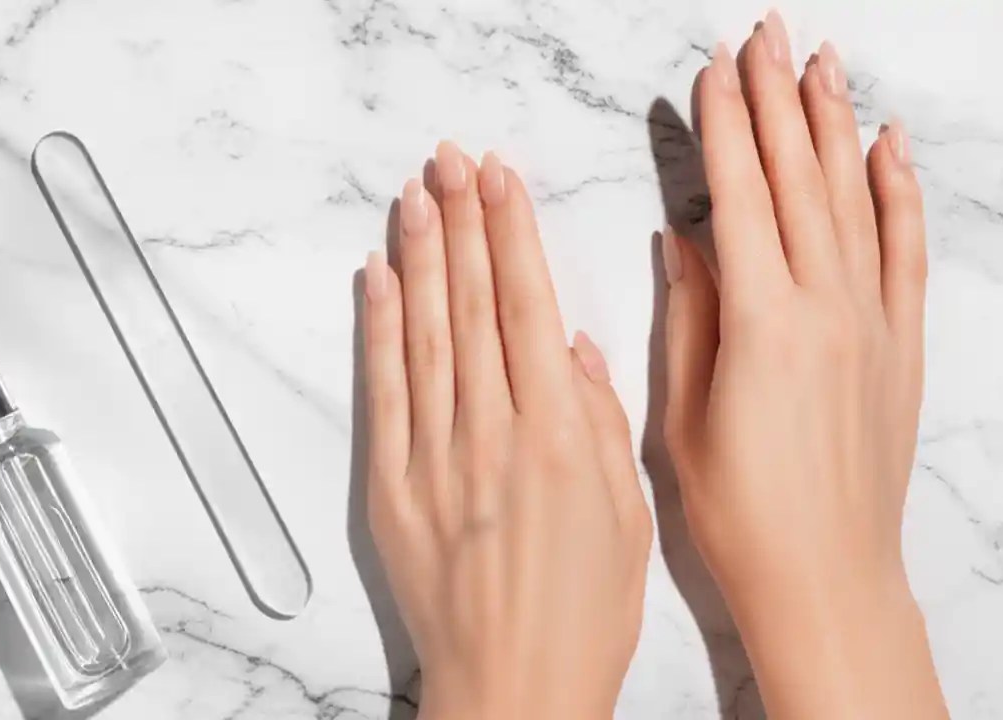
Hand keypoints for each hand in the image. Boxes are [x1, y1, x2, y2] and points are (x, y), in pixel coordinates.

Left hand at [363, 142, 651, 719]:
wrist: (515, 686)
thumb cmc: (583, 613)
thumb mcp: (626, 512)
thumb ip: (598, 420)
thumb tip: (569, 345)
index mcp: (559, 437)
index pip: (527, 307)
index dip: (511, 234)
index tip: (500, 179)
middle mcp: (494, 435)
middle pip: (472, 305)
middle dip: (462, 222)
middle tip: (450, 161)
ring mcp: (437, 458)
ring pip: (425, 334)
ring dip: (419, 257)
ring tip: (415, 196)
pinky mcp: (394, 487)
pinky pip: (386, 392)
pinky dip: (378, 330)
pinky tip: (376, 280)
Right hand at [658, 12, 946, 718]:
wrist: (826, 576)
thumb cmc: (741, 511)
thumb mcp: (686, 418)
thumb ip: (690, 319)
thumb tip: (686, 241)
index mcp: (762, 324)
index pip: (740, 198)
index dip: (724, 129)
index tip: (712, 73)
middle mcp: (826, 307)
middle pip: (799, 180)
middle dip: (778, 100)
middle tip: (765, 36)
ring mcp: (872, 322)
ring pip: (854, 200)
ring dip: (834, 125)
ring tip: (821, 62)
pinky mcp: (900, 344)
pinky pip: (905, 251)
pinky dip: (901, 193)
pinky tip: (890, 147)